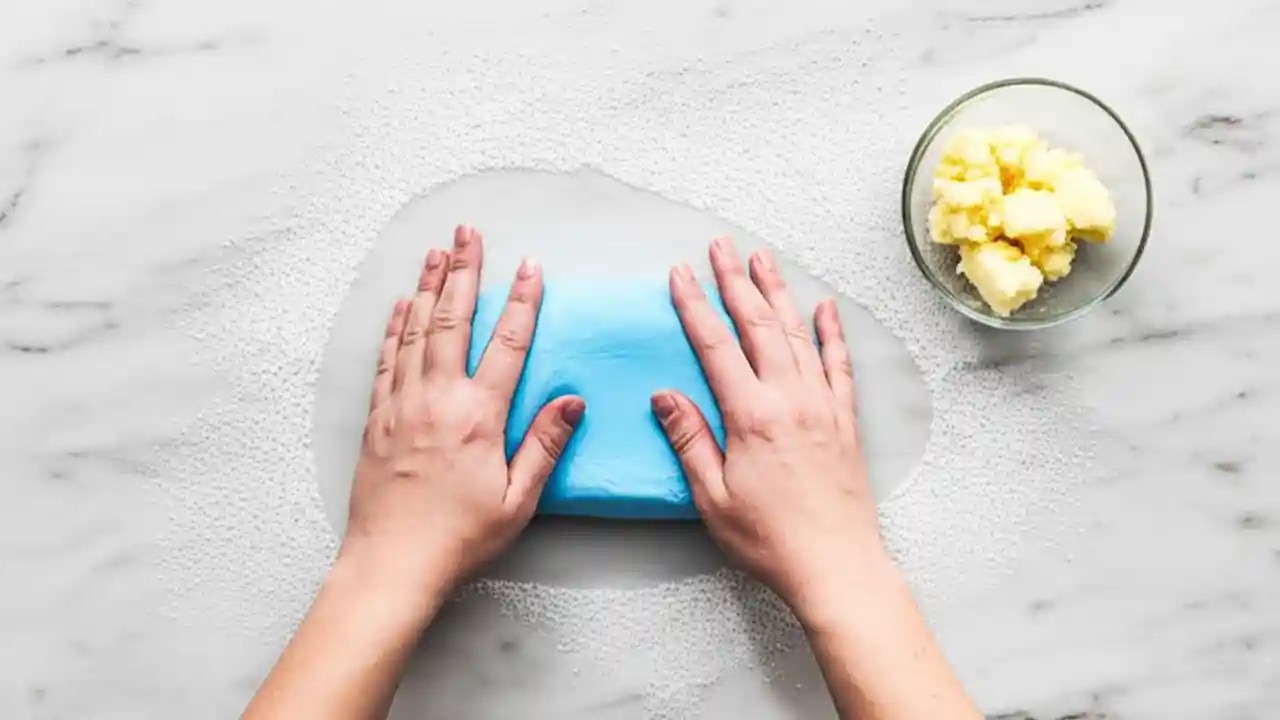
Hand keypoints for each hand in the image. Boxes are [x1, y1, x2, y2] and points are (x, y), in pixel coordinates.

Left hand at [341, 225, 584, 597]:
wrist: (391, 564)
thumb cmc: (458, 538)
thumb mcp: (516, 500)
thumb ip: (545, 446)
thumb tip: (573, 402)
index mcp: (478, 417)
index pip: (507, 345)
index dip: (523, 302)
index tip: (531, 267)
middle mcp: (437, 399)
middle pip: (453, 320)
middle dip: (464, 272)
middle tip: (469, 233)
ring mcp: (402, 405)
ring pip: (415, 331)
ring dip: (428, 287)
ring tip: (436, 251)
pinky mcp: (377, 418)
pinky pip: (386, 360)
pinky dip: (394, 327)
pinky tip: (401, 305)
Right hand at [651, 237, 884, 616]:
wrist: (836, 564)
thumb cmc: (770, 539)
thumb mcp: (712, 497)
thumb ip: (689, 439)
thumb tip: (664, 395)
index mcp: (752, 415)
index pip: (716, 346)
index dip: (694, 305)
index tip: (679, 274)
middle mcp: (790, 399)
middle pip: (758, 326)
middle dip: (735, 282)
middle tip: (721, 248)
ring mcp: (822, 405)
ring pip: (798, 334)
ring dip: (777, 293)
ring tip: (763, 260)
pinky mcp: (844, 419)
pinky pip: (838, 364)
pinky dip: (831, 332)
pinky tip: (824, 307)